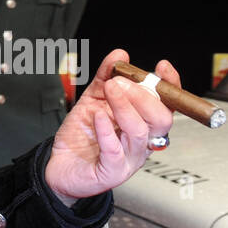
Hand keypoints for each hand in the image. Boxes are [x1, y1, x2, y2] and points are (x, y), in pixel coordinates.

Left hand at [45, 49, 177, 205]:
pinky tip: (98, 116)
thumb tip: (119, 56)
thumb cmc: (81, 138)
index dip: (169, 85)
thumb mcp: (92, 101)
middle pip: (160, 118)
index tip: (160, 67)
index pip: (168, 105)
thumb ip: (105, 79)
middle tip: (121, 82)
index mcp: (144, 123)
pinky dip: (107, 131)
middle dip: (142, 95)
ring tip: (111, 90)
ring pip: (139, 131)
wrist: (58, 166)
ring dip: (125, 106)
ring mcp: (129, 158)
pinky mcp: (111, 171)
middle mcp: (142, 141)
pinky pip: (114, 150)